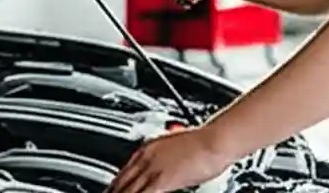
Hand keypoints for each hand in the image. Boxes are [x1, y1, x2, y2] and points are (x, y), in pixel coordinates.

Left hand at [106, 126, 232, 192]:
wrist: (215, 141)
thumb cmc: (204, 143)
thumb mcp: (178, 145)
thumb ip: (167, 154)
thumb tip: (167, 161)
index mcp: (149, 147)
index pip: (124, 171)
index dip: (116, 185)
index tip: (113, 190)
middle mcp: (147, 157)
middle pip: (122, 182)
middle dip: (115, 191)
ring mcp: (153, 168)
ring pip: (128, 190)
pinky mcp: (162, 180)